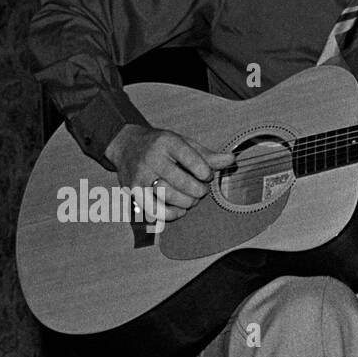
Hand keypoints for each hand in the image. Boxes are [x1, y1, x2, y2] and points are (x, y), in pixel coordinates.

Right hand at [105, 124, 235, 224]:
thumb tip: (231, 160)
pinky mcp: (134, 191)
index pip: (194, 161)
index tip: (206, 175)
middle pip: (184, 183)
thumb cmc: (161, 146)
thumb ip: (207, 155)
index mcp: (167, 142)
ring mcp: (141, 175)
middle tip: (200, 190)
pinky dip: (171, 214)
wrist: (126, 145)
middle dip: (199, 191)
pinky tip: (179, 210)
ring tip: (190, 199)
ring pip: (170, 198)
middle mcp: (152, 158)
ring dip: (187, 203)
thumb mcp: (184, 143)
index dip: (206, 173)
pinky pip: (155, 210)